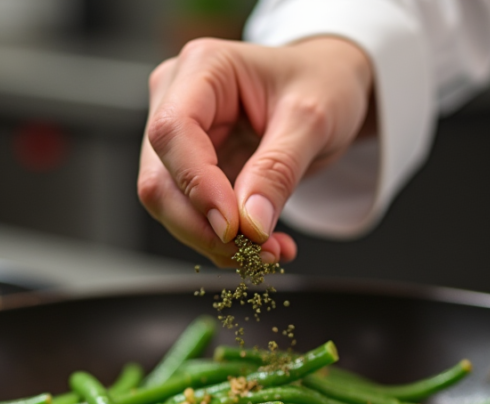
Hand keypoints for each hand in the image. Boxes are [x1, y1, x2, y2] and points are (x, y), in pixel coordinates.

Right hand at [138, 36, 373, 267]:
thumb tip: (249, 223)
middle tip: (257, 250)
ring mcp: (180, 139)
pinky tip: (263, 244)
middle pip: (160, 178)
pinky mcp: (191, 171)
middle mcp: (176, 99)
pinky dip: (225, 241)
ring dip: (215, 241)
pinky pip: (193, 216)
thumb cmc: (322, 82)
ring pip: (170, 205)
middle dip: (204, 226)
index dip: (197, 185)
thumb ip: (278, 170)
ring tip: (269, 250)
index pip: (173, 132)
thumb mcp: (313, 120)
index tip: (233, 226)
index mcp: (202, 67)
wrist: (329, 88)